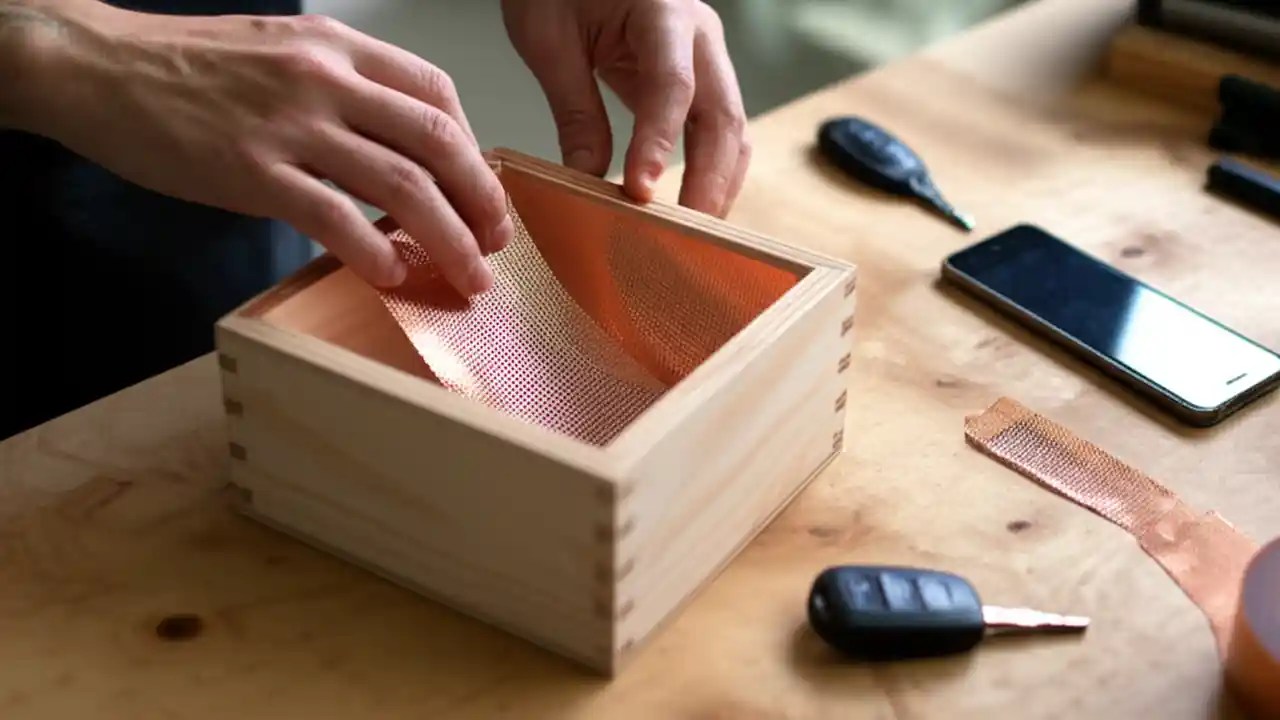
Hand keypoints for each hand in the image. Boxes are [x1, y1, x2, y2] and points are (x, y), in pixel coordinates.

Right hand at [10, 0, 510, 294]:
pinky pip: (335, 218)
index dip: (475, 149)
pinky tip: (392, 277)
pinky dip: (375, 253)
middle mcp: (325, 79)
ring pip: (401, 185)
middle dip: (482, 200)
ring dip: (449, 239)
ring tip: (468, 277)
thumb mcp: (280, 53)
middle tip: (497, 244)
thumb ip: (342, 91)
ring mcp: (290, 124)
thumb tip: (397, 150)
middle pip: (437, 141)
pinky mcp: (252, 171)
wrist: (97, 68)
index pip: (437, 93)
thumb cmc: (188, 66)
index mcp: (337, 47)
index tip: (485, 191)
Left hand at [501, 0, 748, 217]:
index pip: (671, 85)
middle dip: (708, 180)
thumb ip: (575, 109)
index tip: (640, 191)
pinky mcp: (700, 80)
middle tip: (682, 234)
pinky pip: (718, 131)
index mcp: (663, 10)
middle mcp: (699, 34)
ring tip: (689, 234)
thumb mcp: (549, 38)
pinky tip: (689, 208)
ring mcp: (706, 58)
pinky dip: (710, 172)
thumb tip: (589, 178)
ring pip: (731, 130)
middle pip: (722, 116)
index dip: (659, 143)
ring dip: (717, 183)